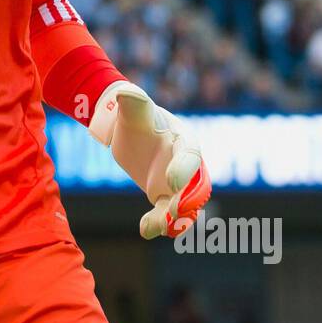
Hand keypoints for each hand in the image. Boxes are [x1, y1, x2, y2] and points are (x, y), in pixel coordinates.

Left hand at [89, 82, 211, 238]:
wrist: (128, 128)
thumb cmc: (135, 113)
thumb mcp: (134, 106)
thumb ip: (133, 101)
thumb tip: (126, 92)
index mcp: (184, 140)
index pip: (190, 156)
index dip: (184, 170)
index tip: (172, 183)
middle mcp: (185, 164)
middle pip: (195, 186)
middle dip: (188, 200)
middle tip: (175, 212)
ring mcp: (176, 182)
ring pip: (182, 205)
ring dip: (175, 219)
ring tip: (160, 227)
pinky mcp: (163, 194)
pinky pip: (164, 213)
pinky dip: (158, 223)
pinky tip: (145, 230)